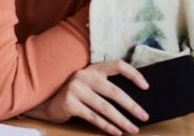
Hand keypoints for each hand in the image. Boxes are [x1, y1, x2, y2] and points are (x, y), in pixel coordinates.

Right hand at [24, 60, 147, 135]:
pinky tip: (117, 132)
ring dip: (122, 120)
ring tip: (133, 129)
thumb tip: (133, 104)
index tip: (146, 87)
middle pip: (114, 92)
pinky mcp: (70, 103)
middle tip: (144, 116)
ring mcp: (76, 89)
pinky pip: (94, 117)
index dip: (133, 74)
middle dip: (132, 106)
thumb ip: (104, 88)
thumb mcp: (88, 85)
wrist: (46, 103)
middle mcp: (84, 76)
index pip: (117, 65)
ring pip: (105, 108)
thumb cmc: (74, 95)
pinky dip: (107, 126)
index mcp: (92, 69)